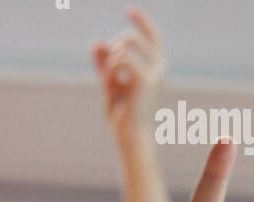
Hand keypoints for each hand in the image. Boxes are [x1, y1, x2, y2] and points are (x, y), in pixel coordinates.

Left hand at [91, 6, 164, 142]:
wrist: (129, 136)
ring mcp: (154, 71)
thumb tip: (95, 42)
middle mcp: (158, 65)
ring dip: (109, 59)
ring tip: (106, 80)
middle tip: (105, 72)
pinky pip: (122, 59)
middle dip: (112, 49)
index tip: (128, 10)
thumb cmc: (122, 115)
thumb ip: (103, 64)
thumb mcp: (109, 84)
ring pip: (126, 43)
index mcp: (153, 65)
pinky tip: (109, 84)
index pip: (151, 35)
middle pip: (131, 37)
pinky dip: (110, 69)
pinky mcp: (145, 79)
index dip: (141, 20)